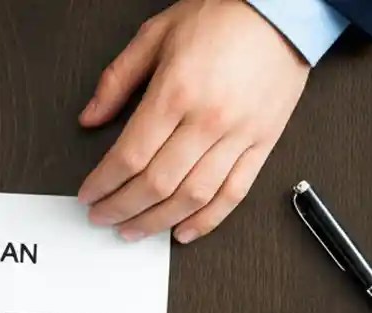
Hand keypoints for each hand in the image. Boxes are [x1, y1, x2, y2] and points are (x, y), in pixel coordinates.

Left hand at [77, 0, 308, 242]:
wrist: (282, 9)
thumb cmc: (222, 16)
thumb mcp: (155, 35)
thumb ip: (117, 80)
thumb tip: (90, 118)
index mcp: (176, 92)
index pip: (129, 156)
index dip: (104, 184)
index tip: (89, 196)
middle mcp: (207, 120)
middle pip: (156, 184)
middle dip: (122, 209)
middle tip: (103, 218)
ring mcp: (238, 135)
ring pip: (193, 197)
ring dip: (158, 222)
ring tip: (135, 231)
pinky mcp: (263, 144)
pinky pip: (234, 194)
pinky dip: (207, 220)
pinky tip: (183, 231)